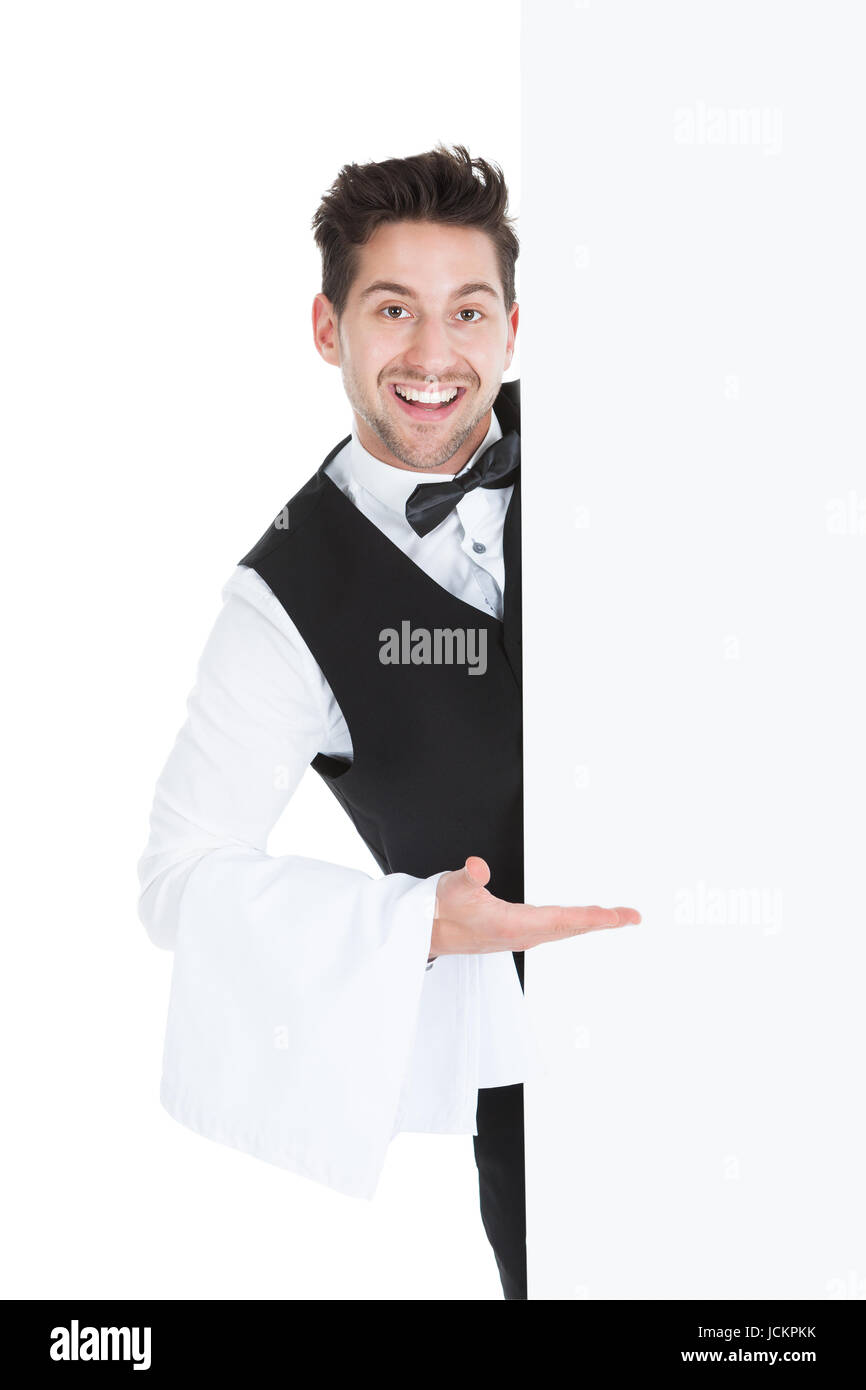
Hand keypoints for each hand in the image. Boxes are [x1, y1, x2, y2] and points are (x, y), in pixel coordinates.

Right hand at [429, 856, 640, 957]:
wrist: (426, 932)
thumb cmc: (439, 909)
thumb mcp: (451, 888)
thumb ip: (467, 877)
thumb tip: (479, 867)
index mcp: (512, 925)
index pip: (561, 920)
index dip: (592, 917)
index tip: (618, 917)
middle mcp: (522, 934)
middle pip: (571, 927)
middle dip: (603, 921)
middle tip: (633, 916)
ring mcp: (521, 936)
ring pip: (565, 929)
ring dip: (591, 922)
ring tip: (617, 917)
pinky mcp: (517, 933)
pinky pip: (556, 929)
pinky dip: (575, 922)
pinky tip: (582, 920)